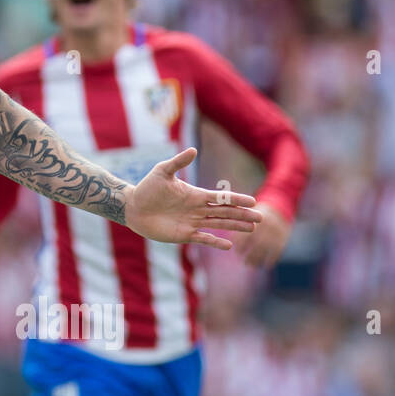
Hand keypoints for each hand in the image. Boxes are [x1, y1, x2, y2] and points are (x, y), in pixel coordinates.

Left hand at [125, 148, 261, 250]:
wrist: (133, 207)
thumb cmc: (148, 188)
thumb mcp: (162, 172)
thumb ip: (178, 162)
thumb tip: (193, 150)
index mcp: (195, 194)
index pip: (221, 197)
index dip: (236, 199)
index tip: (253, 201)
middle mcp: (197, 209)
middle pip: (225, 212)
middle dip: (242, 214)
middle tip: (261, 217)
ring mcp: (192, 222)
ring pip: (219, 224)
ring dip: (235, 226)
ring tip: (252, 229)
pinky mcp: (184, 234)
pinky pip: (203, 238)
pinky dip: (215, 242)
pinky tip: (229, 245)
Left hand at [235, 202, 290, 267]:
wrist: (280, 208)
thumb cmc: (257, 213)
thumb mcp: (249, 213)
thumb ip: (240, 221)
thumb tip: (230, 236)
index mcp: (257, 218)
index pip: (248, 232)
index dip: (241, 243)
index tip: (237, 250)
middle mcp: (268, 225)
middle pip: (257, 242)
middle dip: (249, 253)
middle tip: (243, 260)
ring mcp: (277, 232)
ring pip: (266, 248)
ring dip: (257, 258)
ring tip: (250, 264)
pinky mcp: (284, 238)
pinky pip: (278, 251)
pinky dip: (271, 259)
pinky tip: (265, 265)